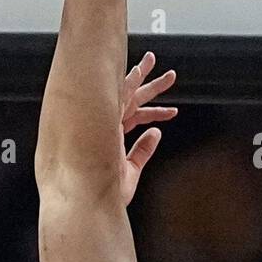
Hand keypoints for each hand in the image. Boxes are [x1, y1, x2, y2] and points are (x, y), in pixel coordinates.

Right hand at [119, 52, 177, 205]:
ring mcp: (106, 123)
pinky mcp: (105, 123)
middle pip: (131, 100)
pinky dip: (127, 84)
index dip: (155, 112)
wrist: (89, 200)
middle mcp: (108, 126)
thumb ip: (143, 151)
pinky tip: (137, 72)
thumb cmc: (105, 192)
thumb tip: (156, 134)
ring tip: (153, 61)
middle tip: (161, 69)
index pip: (136, 118)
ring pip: (125, 93)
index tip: (172, 110)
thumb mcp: (131, 170)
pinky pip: (117, 97)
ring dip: (141, 77)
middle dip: (148, 85)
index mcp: (112, 137)